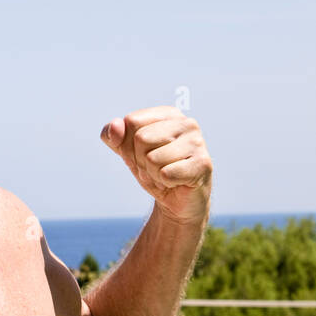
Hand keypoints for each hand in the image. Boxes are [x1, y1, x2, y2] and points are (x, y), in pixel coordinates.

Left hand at [100, 106, 211, 224]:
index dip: (128, 144)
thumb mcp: (126, 152)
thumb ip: (113, 136)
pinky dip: (164, 183)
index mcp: (168, 114)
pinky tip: (176, 182)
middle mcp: (186, 123)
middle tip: (155, 168)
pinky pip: (165, 174)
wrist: (176, 201)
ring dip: (152, 173)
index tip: (142, 154)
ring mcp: (197, 143)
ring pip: (152, 158)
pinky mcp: (203, 164)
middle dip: (140, 160)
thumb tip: (115, 126)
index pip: (131, 121)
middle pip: (141, 138)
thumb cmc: (153, 170)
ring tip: (166, 175)